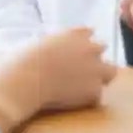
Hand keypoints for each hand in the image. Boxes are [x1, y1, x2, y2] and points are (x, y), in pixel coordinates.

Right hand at [0, 28, 116, 132]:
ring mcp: (95, 68)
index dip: (82, 43)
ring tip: (82, 87)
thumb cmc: (22, 61)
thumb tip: (51, 50)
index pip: (88, 32)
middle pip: (102, 48)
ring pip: (110, 71)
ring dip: (99, 77)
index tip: (75, 51)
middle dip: (94, 57)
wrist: (25, 81)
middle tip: (80, 70)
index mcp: (74, 33)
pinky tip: (72, 100)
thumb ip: (53, 44)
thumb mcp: (38, 42)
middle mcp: (90, 47)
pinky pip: (97, 94)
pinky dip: (88, 98)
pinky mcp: (94, 89)